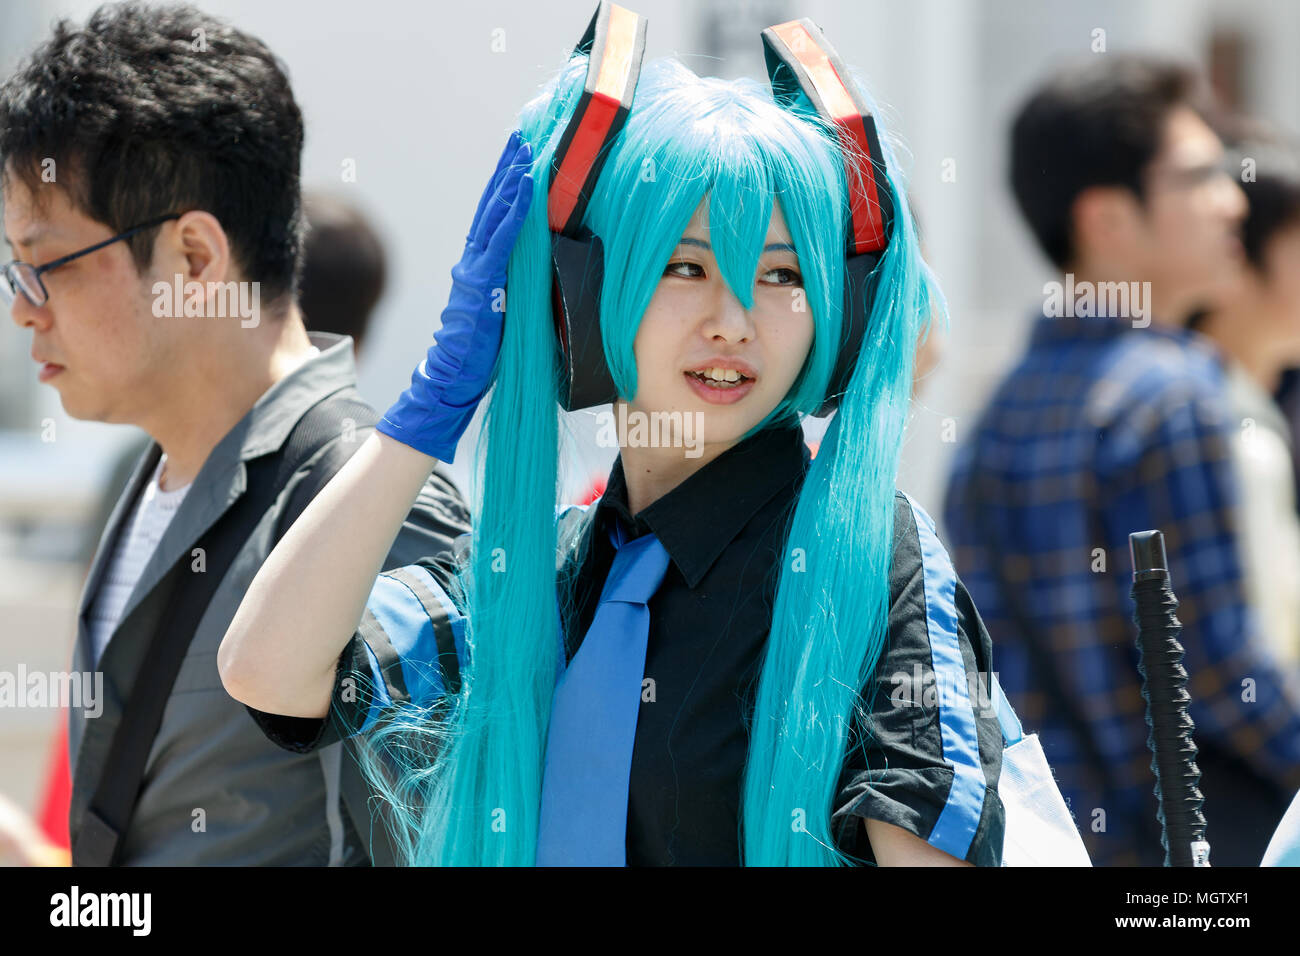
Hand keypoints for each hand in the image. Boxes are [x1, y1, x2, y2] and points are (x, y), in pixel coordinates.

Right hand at [376, 130, 533, 461]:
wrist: (452, 380)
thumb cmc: (482, 355)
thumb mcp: (505, 313)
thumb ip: (515, 290)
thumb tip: (543, 276)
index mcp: (479, 269)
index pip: (495, 220)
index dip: (507, 188)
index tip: (522, 158)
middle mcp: (473, 263)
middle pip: (492, 208)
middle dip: (508, 171)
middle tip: (525, 137)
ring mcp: (474, 272)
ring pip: (496, 217)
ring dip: (512, 182)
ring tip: (528, 152)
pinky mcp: (481, 286)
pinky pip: (501, 242)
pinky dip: (514, 214)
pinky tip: (526, 190)